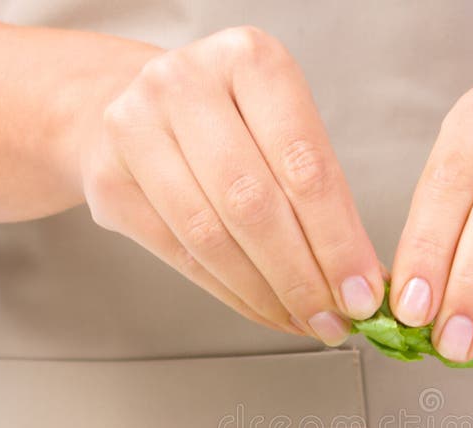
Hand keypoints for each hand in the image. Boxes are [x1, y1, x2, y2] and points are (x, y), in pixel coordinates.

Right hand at [79, 27, 383, 341]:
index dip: (338, 242)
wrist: (124, 102)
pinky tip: (266, 310)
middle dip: (303, 278)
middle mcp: (187, 84)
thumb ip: (321, 197)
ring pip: (213, 237)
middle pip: (255, 205)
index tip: (362, 292)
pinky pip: (182, 256)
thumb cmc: (222, 121)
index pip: (305, 167)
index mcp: (250, 62)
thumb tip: (363, 278)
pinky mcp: (109, 181)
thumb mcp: (280, 131)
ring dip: (268, 294)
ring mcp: (137, 128)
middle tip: (335, 320)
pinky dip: (234, 295)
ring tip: (303, 320)